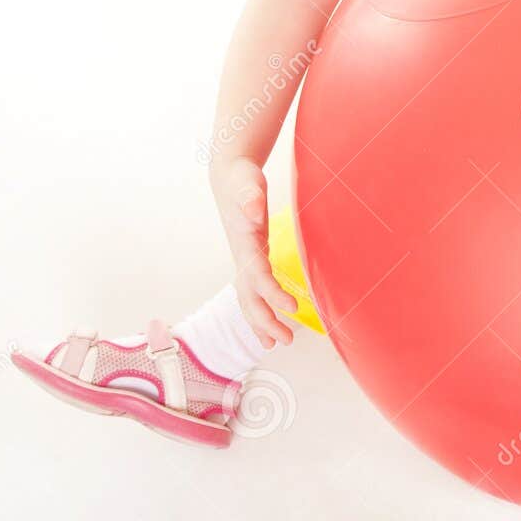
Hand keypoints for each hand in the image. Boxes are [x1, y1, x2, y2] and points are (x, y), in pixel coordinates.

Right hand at [209, 157, 299, 348]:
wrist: (228, 178)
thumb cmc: (241, 180)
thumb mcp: (247, 184)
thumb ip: (250, 198)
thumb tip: (253, 212)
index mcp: (244, 243)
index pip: (258, 275)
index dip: (272, 293)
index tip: (293, 307)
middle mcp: (242, 256)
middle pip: (250, 296)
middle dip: (265, 320)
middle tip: (286, 341)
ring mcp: (244, 259)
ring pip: (248, 298)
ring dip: (261, 321)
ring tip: (277, 343)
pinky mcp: (250, 258)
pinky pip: (253, 290)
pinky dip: (260, 307)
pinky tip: (271, 321)